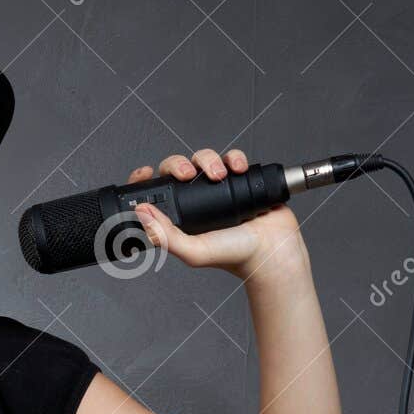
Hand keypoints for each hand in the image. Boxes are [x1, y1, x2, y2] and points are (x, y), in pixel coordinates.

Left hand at [129, 147, 306, 279]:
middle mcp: (197, 200)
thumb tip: (141, 212)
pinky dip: (234, 157)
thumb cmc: (234, 256)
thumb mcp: (193, 251)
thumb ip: (165, 235)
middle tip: (188, 174)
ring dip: (208, 160)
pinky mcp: (241, 180)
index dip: (146, 180)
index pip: (156, 192)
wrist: (272, 250)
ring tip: (220, 175)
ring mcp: (219, 188)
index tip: (145, 173)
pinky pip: (233, 158)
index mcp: (181, 215)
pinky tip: (239, 168)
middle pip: (178, 168)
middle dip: (180, 164)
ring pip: (204, 159)